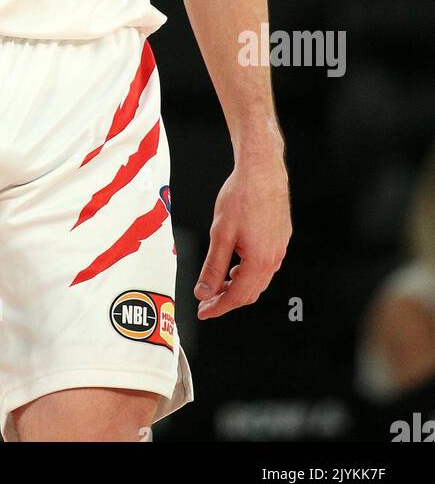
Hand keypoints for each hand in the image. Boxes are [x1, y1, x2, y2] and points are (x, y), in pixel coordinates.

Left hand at [194, 150, 290, 318]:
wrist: (262, 171)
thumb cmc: (242, 196)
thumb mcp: (220, 234)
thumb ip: (213, 267)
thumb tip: (204, 291)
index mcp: (259, 261)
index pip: (237, 297)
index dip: (218, 307)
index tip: (203, 312)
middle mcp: (274, 258)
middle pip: (250, 292)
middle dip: (226, 299)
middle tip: (206, 301)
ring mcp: (279, 248)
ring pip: (258, 280)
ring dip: (237, 286)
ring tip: (218, 284)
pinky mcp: (280, 238)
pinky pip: (265, 266)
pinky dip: (248, 272)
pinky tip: (236, 265)